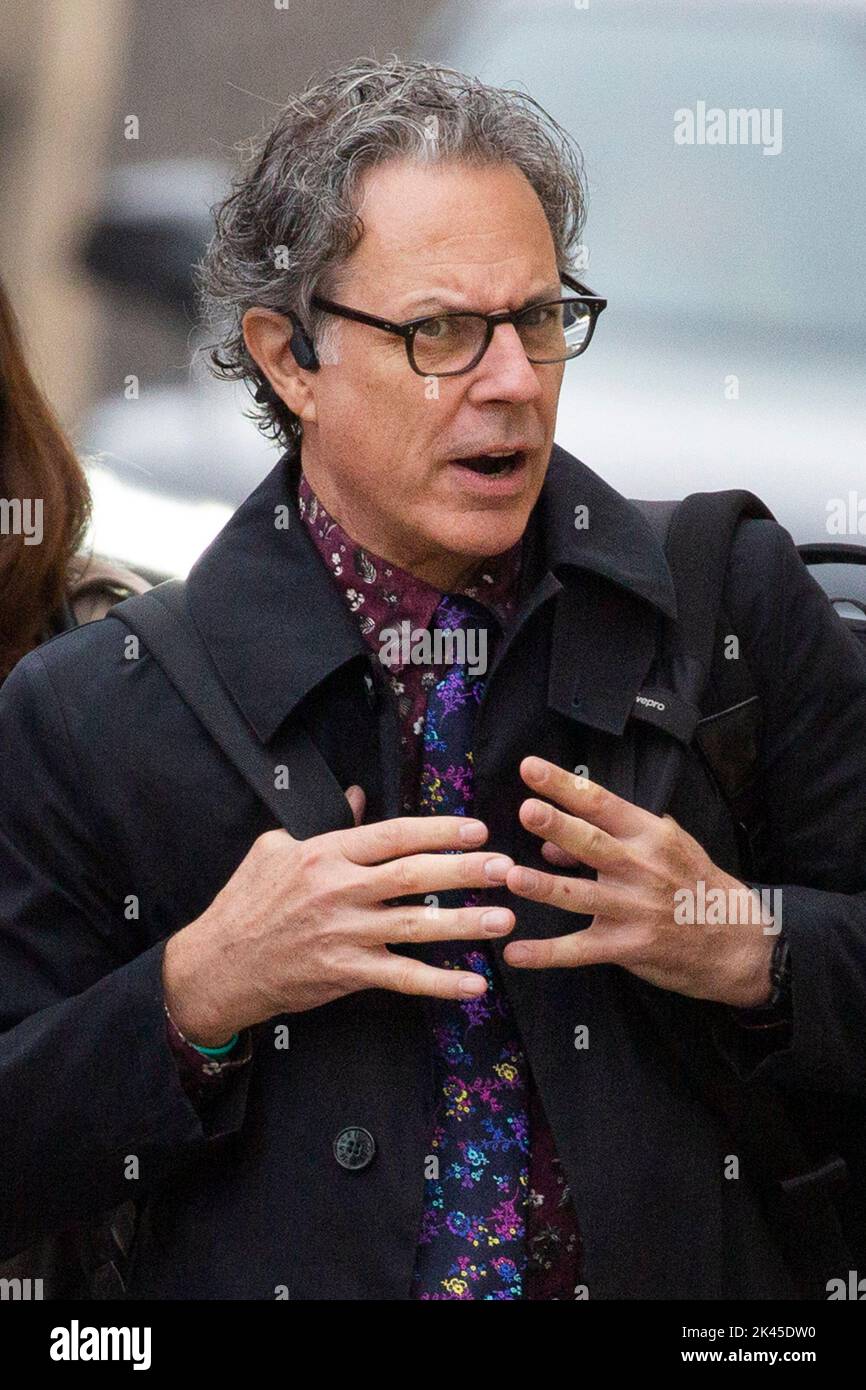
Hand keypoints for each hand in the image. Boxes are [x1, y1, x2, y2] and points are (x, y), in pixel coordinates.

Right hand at [163, 786, 514, 1043]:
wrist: (217, 965)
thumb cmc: (246, 902)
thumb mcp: (275, 847)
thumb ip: (324, 824)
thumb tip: (358, 796)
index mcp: (324, 853)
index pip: (392, 834)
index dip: (438, 830)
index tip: (476, 828)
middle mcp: (338, 891)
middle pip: (413, 876)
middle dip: (464, 870)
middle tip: (506, 866)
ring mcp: (343, 934)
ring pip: (415, 926)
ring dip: (465, 923)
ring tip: (505, 918)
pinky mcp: (345, 973)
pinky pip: (402, 978)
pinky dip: (441, 983)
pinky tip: (474, 985)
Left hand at [502, 757, 774, 1007]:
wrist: (737, 939)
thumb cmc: (693, 884)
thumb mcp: (666, 846)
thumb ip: (612, 837)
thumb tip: (553, 841)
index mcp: (649, 835)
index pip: (600, 802)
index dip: (564, 784)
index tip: (530, 768)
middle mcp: (640, 868)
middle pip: (592, 843)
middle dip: (558, 826)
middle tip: (527, 811)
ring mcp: (633, 909)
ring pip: (581, 896)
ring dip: (545, 886)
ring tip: (511, 876)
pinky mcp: (628, 946)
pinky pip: (580, 950)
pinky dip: (546, 954)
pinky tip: (515, 953)